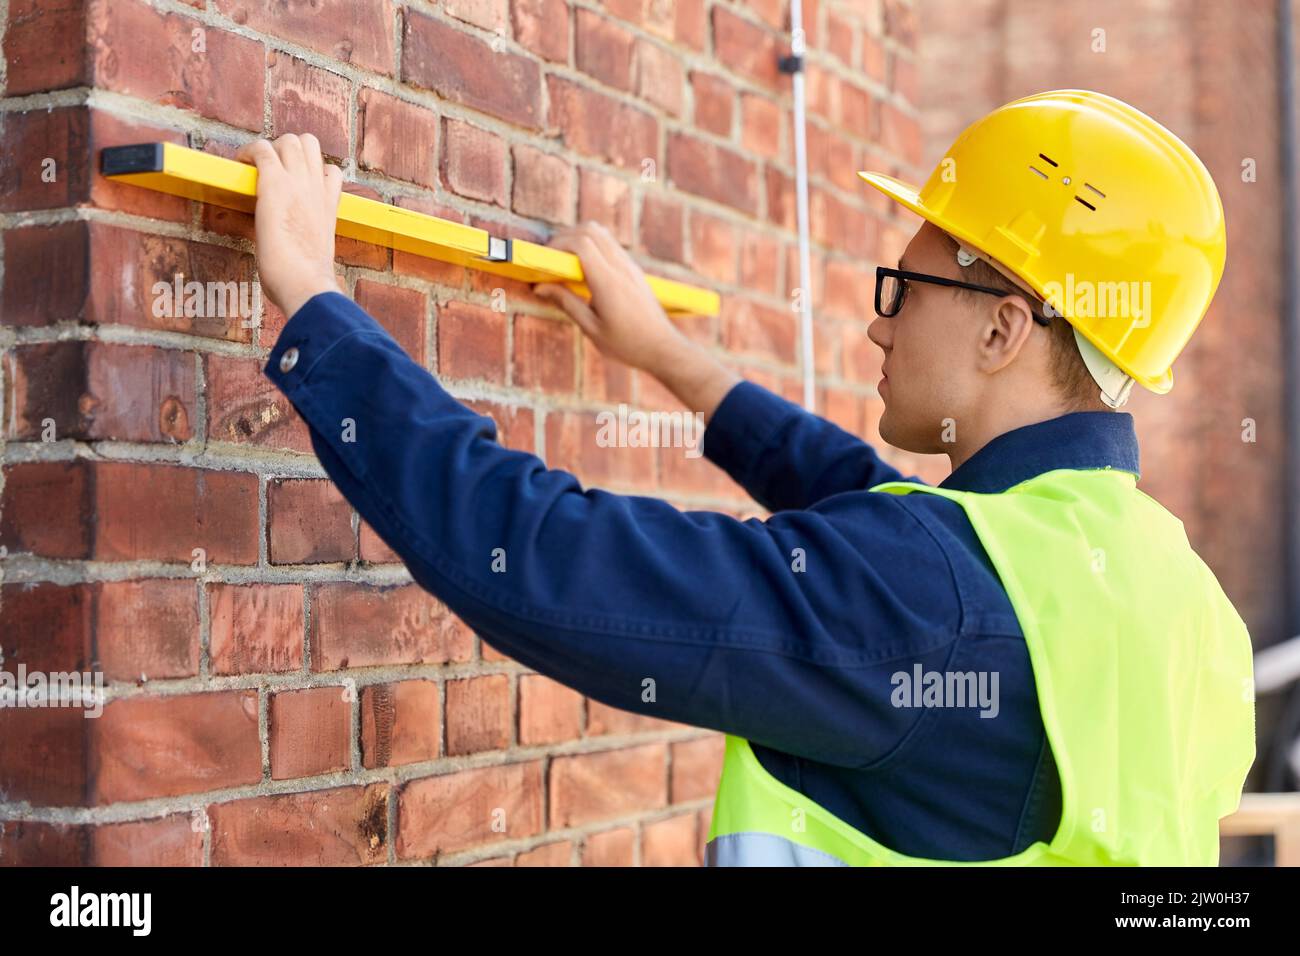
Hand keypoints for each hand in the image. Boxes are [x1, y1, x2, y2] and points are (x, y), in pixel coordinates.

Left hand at [234, 133, 343, 318]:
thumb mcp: (316, 255)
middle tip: (270, 168)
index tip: (293, 181)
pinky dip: (249, 151)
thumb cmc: (308, 282)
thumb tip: (298, 257)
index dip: (311, 169)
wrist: (306, 284)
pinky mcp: (276, 184)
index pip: (330, 171)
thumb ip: (308, 242)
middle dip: (288, 149)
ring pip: (291, 139)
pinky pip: (262, 149)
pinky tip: (241, 164)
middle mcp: (318, 190)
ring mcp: (299, 184)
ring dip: (272, 146)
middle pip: (310, 144)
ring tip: (256, 165)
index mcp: (329, 207)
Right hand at [533, 221, 739, 421]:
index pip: (581, 243)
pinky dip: (593, 246)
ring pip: (602, 233)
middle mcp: (621, 268)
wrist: (664, 349)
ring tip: (566, 262)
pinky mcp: (634, 270)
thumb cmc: (627, 345)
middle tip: (551, 258)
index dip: (558, 244)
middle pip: (591, 229)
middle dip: (566, 236)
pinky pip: (611, 245)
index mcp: (608, 282)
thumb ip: (566, 303)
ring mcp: (630, 266)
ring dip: (580, 239)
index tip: (544, 259)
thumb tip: (539, 287)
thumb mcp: (591, 329)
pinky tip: (585, 270)